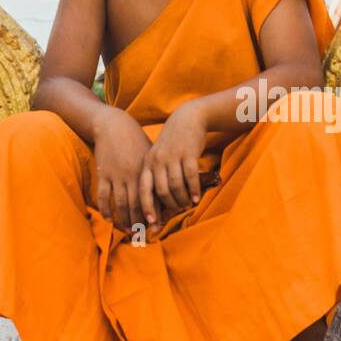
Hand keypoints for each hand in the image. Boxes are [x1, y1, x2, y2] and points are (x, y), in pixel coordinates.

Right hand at [91, 107, 152, 231]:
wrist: (114, 125)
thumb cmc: (136, 140)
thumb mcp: (151, 154)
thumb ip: (158, 171)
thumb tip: (173, 187)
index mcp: (147, 171)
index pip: (153, 197)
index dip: (155, 213)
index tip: (157, 227)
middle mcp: (134, 175)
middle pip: (138, 205)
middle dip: (140, 222)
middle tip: (143, 235)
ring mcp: (118, 175)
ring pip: (122, 203)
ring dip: (125, 220)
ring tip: (129, 231)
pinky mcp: (104, 174)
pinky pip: (104, 196)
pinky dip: (107, 209)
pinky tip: (110, 219)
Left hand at [138, 101, 206, 234]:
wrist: (187, 119)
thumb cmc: (172, 143)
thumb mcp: (158, 157)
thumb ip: (155, 175)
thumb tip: (154, 202)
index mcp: (147, 163)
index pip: (144, 190)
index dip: (147, 207)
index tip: (152, 221)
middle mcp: (158, 161)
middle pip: (161, 191)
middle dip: (170, 205)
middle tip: (177, 210)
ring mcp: (173, 157)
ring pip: (176, 186)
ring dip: (183, 199)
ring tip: (188, 204)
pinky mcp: (189, 154)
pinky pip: (191, 177)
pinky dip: (193, 190)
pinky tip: (196, 198)